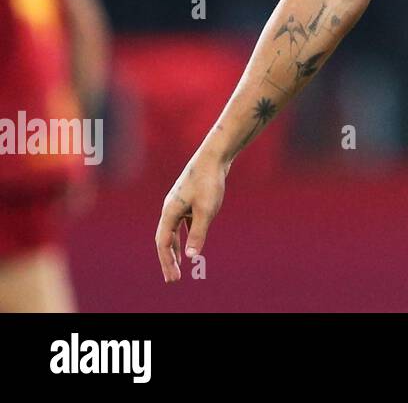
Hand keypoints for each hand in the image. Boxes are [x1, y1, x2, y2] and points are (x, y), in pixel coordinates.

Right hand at [155, 148, 227, 282]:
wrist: (215, 156)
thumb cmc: (210, 181)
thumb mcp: (207, 210)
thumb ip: (199, 232)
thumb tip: (192, 255)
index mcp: (170, 211)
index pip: (163, 243)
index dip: (167, 262)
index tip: (173, 278)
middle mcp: (170, 208)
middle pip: (165, 240)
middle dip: (168, 260)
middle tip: (173, 279)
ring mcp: (179, 204)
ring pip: (173, 232)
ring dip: (175, 250)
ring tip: (178, 266)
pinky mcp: (189, 200)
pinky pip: (182, 224)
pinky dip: (184, 237)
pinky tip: (190, 245)